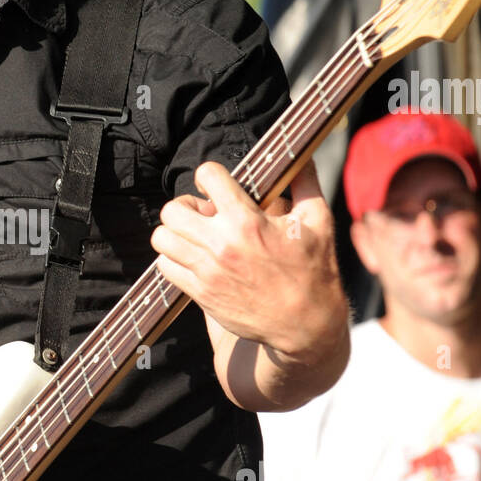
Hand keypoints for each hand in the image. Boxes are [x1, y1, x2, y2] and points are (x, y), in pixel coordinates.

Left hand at [150, 159, 345, 359]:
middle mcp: (221, 244)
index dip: (210, 176)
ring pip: (162, 237)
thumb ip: (306, 182)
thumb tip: (302, 154)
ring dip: (175, 233)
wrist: (305, 325)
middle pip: (174, 209)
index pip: (207, 176)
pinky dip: (173, 260)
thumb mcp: (318, 221)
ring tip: (194, 237)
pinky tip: (193, 259)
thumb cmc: (314, 271)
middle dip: (187, 206)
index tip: (217, 186)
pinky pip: (165, 267)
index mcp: (248, 221)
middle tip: (202, 215)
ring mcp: (207, 271)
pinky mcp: (200, 293)